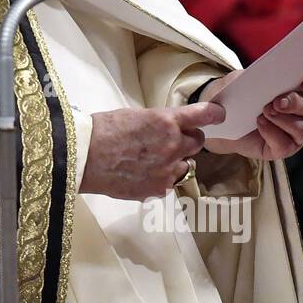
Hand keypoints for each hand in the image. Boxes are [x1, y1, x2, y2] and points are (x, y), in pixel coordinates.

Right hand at [80, 102, 226, 200]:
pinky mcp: (159, 188)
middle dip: (187, 140)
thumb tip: (168, 129)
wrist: (84, 157)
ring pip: (186, 165)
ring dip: (175, 161)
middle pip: (197, 142)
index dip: (214, 114)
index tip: (219, 115)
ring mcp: (167, 170)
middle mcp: (172, 145)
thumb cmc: (102, 131)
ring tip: (151, 160)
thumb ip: (158, 122)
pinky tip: (142, 173)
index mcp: (165, 121)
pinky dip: (162, 178)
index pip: (203, 116)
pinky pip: (170, 182)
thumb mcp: (134, 116)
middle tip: (169, 140)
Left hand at [200, 68, 302, 160]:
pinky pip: (286, 144)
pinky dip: (272, 133)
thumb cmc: (237, 94)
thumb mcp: (239, 80)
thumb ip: (247, 78)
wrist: (222, 118)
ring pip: (302, 128)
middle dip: (295, 102)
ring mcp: (297, 130)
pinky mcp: (285, 147)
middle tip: (277, 101)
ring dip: (282, 119)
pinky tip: (260, 124)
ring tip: (264, 112)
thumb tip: (254, 78)